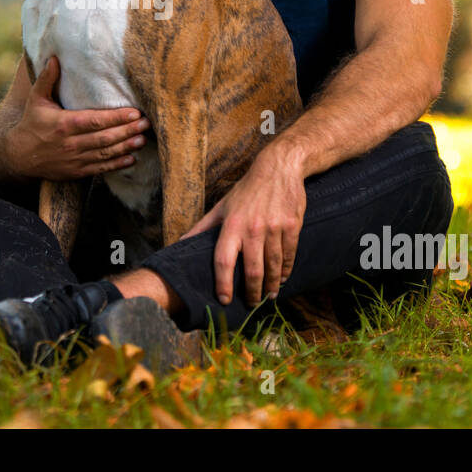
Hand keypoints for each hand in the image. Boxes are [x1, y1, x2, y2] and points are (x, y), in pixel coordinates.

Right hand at [9, 55, 150, 180]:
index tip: (134, 112)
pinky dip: (116, 165)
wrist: (19, 157)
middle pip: (105, 138)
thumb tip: (55, 58)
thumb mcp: (36, 100)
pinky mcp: (76, 172)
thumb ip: (47, 79)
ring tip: (142, 139)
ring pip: (105, 154)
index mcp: (64, 124)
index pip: (95, 120)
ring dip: (126, 147)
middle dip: (127, 131)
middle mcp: (71, 143)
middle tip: (146, 124)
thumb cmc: (31, 124)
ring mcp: (74, 160)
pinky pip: (100, 168)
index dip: (116, 117)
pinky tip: (131, 159)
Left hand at [180, 149, 305, 306]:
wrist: (279, 168)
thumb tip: (179, 244)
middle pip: (253, 270)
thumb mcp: (221, 206)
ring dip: (271, 286)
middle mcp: (253, 228)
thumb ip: (202, 227)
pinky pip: (289, 255)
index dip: (222, 283)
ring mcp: (274, 228)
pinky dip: (286, 271)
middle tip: (251, 303)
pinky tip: (282, 279)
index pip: (223, 260)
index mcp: (232, 225)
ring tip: (268, 296)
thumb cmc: (246, 190)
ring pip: (273, 266)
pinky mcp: (292, 226)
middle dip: (252, 292)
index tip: (223, 299)